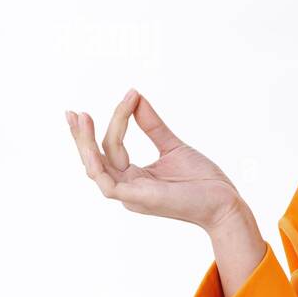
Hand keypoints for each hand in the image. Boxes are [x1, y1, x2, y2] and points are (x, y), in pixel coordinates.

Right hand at [65, 88, 244, 231]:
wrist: (225, 202)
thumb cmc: (203, 180)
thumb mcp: (173, 146)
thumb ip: (152, 125)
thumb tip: (135, 95)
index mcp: (134, 176)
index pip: (114, 146)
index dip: (118, 119)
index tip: (130, 95)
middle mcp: (128, 187)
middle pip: (96, 158)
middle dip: (82, 136)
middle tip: (72, 112)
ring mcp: (131, 195)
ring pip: (96, 169)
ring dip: (86, 144)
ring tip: (82, 119)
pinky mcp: (138, 199)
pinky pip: (107, 183)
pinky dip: (99, 163)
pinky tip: (96, 144)